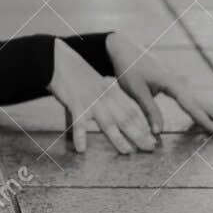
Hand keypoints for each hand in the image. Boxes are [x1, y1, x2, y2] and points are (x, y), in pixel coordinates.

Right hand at [48, 39, 156, 153]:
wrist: (58, 60)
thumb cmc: (76, 73)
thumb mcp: (96, 83)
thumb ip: (107, 96)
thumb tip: (115, 111)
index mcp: (111, 92)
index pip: (132, 111)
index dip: (144, 125)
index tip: (153, 138)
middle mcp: (105, 98)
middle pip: (126, 119)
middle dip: (140, 135)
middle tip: (151, 148)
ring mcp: (90, 101)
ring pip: (108, 123)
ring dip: (119, 139)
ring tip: (128, 152)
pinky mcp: (75, 104)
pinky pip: (78, 124)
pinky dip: (80, 137)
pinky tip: (81, 149)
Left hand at [105, 33, 212, 136]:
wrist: (123, 49)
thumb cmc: (128, 68)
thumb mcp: (135, 90)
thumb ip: (149, 111)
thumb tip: (158, 133)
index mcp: (171, 83)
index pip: (191, 106)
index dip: (205, 121)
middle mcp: (179, 82)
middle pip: (203, 102)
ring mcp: (178, 82)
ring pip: (201, 99)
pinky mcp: (174, 83)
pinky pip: (193, 98)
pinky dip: (204, 107)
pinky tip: (211, 114)